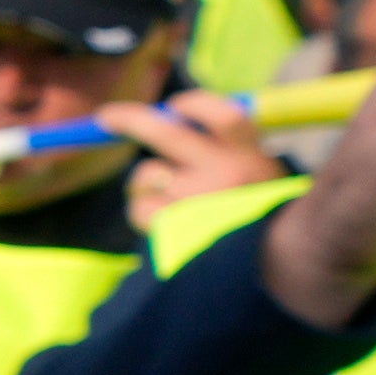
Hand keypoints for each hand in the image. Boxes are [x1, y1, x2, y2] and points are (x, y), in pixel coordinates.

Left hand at [103, 90, 281, 215]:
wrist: (268, 270)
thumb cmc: (256, 219)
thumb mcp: (261, 178)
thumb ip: (228, 150)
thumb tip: (171, 118)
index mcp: (252, 159)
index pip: (224, 116)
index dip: (194, 105)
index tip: (175, 105)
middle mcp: (226, 176)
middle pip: (166, 132)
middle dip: (129, 119)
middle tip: (107, 117)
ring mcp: (198, 202)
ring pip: (146, 175)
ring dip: (144, 185)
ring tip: (169, 203)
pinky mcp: (175, 229)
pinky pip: (140, 208)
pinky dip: (143, 214)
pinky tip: (165, 226)